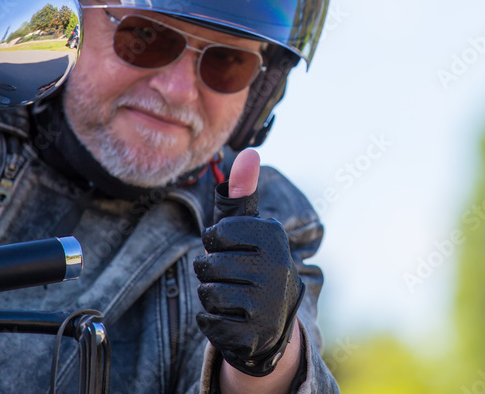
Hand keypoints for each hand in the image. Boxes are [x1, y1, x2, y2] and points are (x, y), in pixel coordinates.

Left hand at [194, 149, 304, 377]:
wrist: (275, 318)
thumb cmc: (253, 260)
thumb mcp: (248, 227)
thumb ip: (241, 192)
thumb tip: (249, 152)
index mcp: (273, 236)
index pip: (217, 234)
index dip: (214, 242)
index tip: (231, 248)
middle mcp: (276, 268)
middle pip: (208, 265)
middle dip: (210, 271)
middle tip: (231, 274)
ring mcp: (268, 303)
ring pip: (208, 293)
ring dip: (211, 295)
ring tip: (233, 294)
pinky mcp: (254, 333)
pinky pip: (209, 321)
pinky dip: (212, 320)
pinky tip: (232, 316)